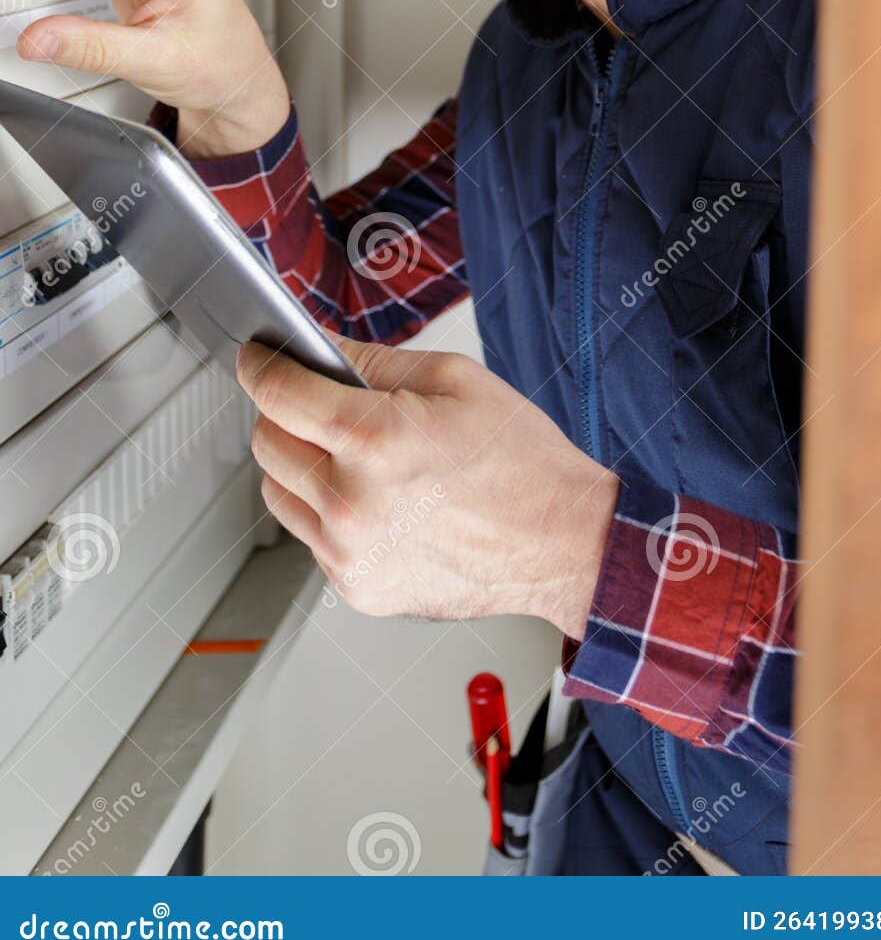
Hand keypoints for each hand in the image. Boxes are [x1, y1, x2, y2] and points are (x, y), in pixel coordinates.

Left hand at [238, 334, 619, 638]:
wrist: (563, 543)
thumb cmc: (521, 462)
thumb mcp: (454, 378)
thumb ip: (373, 361)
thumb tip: (319, 350)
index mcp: (376, 440)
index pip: (278, 394)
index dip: (261, 365)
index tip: (257, 357)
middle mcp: (352, 504)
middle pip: (266, 444)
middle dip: (285, 414)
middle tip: (321, 404)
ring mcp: (351, 554)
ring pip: (278, 494)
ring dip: (300, 467)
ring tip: (353, 457)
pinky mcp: (358, 589)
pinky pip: (313, 538)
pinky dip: (329, 514)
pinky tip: (378, 502)